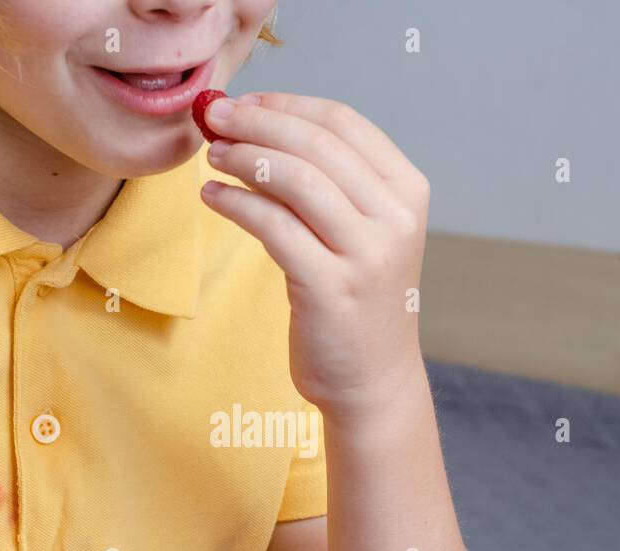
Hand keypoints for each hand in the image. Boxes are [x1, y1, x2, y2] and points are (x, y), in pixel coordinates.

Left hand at [199, 92, 431, 423]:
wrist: (373, 380)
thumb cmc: (357, 302)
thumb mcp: (363, 232)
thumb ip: (330, 184)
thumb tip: (258, 125)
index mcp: (407, 191)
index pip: (343, 123)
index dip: (287, 103)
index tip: (245, 102)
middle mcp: (394, 218)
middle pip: (315, 144)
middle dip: (256, 122)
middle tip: (213, 117)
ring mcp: (366, 254)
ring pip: (294, 179)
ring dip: (243, 158)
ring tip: (212, 156)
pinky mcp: (329, 287)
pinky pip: (272, 226)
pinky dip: (235, 203)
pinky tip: (212, 197)